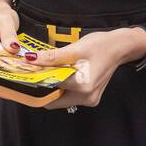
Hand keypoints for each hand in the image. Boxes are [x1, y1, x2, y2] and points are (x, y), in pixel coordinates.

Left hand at [30, 27, 145, 109]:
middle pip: (54, 99)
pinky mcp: (90, 97)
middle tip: (32, 74)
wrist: (120, 47)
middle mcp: (86, 97)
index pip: (50, 88)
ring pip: (61, 98)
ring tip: (45, 72)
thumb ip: (52, 57)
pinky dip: (62, 87)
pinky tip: (59, 74)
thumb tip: (31, 59)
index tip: (24, 75)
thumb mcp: (75, 48)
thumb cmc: (100, 45)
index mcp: (82, 86)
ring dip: (52, 87)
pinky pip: (69, 96)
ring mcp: (89, 99)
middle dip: (42, 88)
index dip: (35, 82)